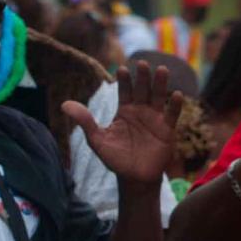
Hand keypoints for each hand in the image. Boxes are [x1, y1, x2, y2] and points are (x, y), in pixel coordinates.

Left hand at [63, 62, 182, 186]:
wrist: (133, 177)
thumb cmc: (115, 158)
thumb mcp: (97, 139)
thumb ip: (84, 121)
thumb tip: (64, 104)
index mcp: (124, 111)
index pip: (124, 91)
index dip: (124, 80)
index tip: (121, 68)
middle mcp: (141, 111)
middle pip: (142, 90)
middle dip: (142, 77)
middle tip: (142, 63)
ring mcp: (155, 119)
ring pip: (158, 97)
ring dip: (160, 84)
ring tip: (161, 70)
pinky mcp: (167, 129)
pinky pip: (172, 115)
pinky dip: (174, 105)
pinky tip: (175, 95)